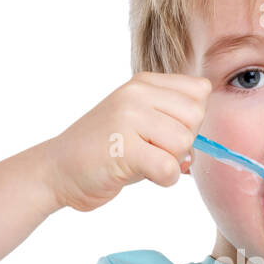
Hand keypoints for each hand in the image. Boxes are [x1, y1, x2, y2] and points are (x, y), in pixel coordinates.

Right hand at [46, 71, 210, 211]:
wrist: (57, 170)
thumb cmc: (104, 151)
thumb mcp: (139, 122)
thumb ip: (172, 120)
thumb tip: (206, 141)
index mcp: (143, 83)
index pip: (199, 92)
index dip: (191, 120)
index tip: (165, 133)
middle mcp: (136, 94)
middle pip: (196, 117)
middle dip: (183, 142)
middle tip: (153, 151)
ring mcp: (127, 118)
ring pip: (184, 143)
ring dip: (170, 162)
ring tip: (142, 161)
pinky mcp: (123, 148)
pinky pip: (169, 168)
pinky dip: (164, 180)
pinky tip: (142, 175)